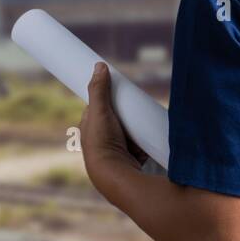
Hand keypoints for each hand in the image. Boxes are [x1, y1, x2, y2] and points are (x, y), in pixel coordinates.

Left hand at [79, 63, 146, 194]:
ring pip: (130, 131)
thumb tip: (99, 65)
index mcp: (89, 127)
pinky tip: (150, 136)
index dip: (110, 98)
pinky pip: (141, 145)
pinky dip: (145, 141)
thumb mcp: (99, 111)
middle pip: (117, 118)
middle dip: (127, 113)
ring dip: (137, 128)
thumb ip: (99, 90)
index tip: (122, 92)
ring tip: (144, 120)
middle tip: (136, 105)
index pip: (100, 107)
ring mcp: (117, 148)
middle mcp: (101, 138)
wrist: (115, 175)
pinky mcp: (131, 158)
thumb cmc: (102, 143)